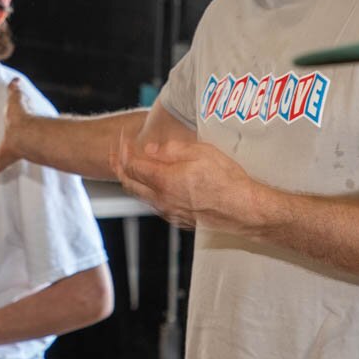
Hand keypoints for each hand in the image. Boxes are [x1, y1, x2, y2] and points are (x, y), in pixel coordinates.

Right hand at [0, 78, 31, 173]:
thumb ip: (15, 91)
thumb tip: (16, 80)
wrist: (25, 132)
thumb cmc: (22, 115)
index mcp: (16, 128)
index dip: (5, 133)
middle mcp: (14, 141)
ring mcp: (10, 151)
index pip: (10, 131)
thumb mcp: (16, 99)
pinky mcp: (5, 159)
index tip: (1, 135)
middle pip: (3, 148)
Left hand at [112, 134, 261, 233]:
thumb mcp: (200, 152)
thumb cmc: (226, 180)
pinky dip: (144, 191)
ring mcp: (169, 212)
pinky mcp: (178, 219)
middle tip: (114, 153)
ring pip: (140, 196)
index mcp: (164, 181)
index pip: (132, 165)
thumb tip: (151, 149)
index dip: (124, 151)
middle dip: (118, 166)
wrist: (243, 209)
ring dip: (130, 179)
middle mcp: (162, 199)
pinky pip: (153, 204)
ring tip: (127, 166)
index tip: (123, 140)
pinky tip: (150, 183)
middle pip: (129, 183)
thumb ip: (171, 150)